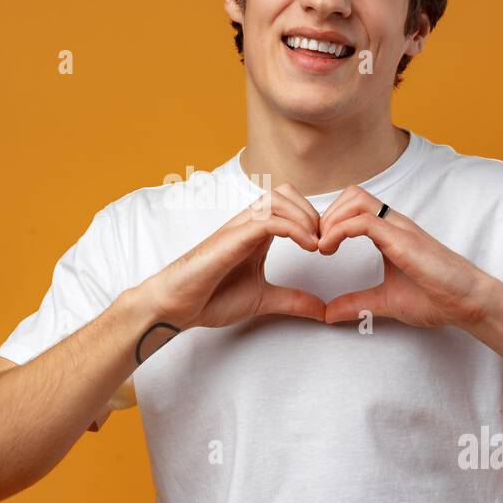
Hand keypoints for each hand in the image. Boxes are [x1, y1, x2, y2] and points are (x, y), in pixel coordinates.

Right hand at [139, 183, 327, 330]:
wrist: (176, 306)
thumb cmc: (209, 297)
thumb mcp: (263, 299)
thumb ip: (292, 300)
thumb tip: (322, 309)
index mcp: (255, 233)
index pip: (288, 204)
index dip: (313, 218)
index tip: (327, 247)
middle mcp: (247, 225)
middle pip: (285, 192)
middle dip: (312, 212)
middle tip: (325, 242)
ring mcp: (238, 228)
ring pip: (277, 199)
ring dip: (305, 217)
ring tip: (317, 244)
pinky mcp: (232, 238)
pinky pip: (268, 219)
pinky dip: (294, 228)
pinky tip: (308, 247)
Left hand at [315, 185, 497, 328]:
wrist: (469, 303)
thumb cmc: (437, 298)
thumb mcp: (386, 302)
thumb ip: (357, 304)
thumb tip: (328, 313)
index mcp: (390, 233)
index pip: (354, 207)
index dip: (330, 221)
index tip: (319, 248)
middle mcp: (394, 224)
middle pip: (352, 194)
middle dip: (327, 215)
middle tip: (317, 245)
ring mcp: (399, 229)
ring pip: (356, 199)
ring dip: (331, 219)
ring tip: (322, 248)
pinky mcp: (403, 240)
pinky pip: (364, 221)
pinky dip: (339, 231)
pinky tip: (329, 250)